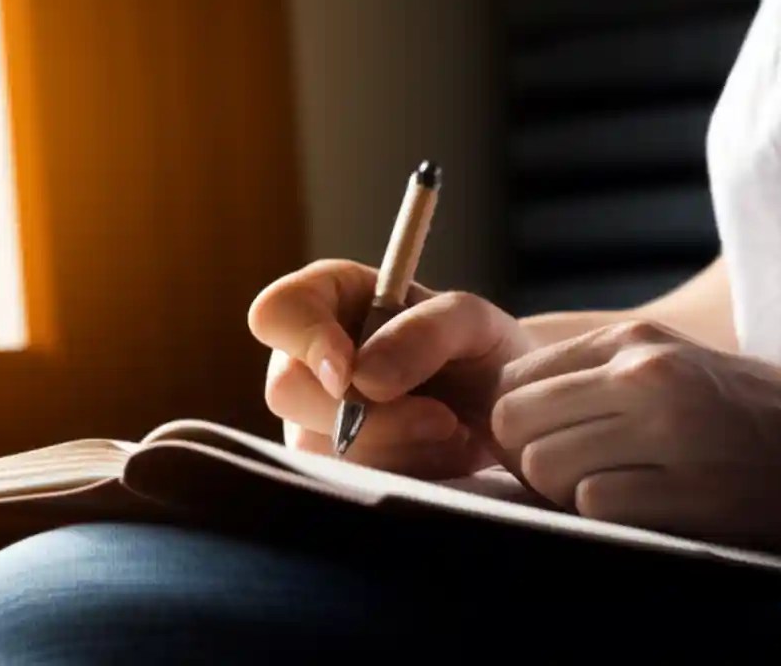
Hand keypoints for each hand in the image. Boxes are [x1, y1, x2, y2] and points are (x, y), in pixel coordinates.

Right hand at [247, 259, 532, 479]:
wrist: (503, 405)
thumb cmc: (477, 345)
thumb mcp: (469, 319)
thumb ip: (424, 330)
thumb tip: (362, 377)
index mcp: (325, 301)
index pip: (276, 313)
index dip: (304, 341)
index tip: (350, 371)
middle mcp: (305, 360)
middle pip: (286, 391)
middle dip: (365, 413)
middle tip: (439, 415)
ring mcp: (313, 419)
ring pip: (318, 446)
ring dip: (395, 445)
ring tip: (452, 428)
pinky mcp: (336, 465)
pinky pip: (350, 480)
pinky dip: (405, 471)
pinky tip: (441, 451)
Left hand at [492, 319, 780, 555]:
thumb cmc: (749, 414)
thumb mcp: (670, 361)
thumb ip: (592, 375)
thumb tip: (502, 410)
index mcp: (633, 339)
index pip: (514, 379)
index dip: (517, 422)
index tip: (547, 443)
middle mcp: (643, 374)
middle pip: (513, 422)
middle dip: (526, 458)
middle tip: (568, 476)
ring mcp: (668, 432)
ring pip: (544, 467)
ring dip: (565, 492)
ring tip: (615, 490)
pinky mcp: (690, 491)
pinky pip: (594, 506)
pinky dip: (607, 516)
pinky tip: (648, 508)